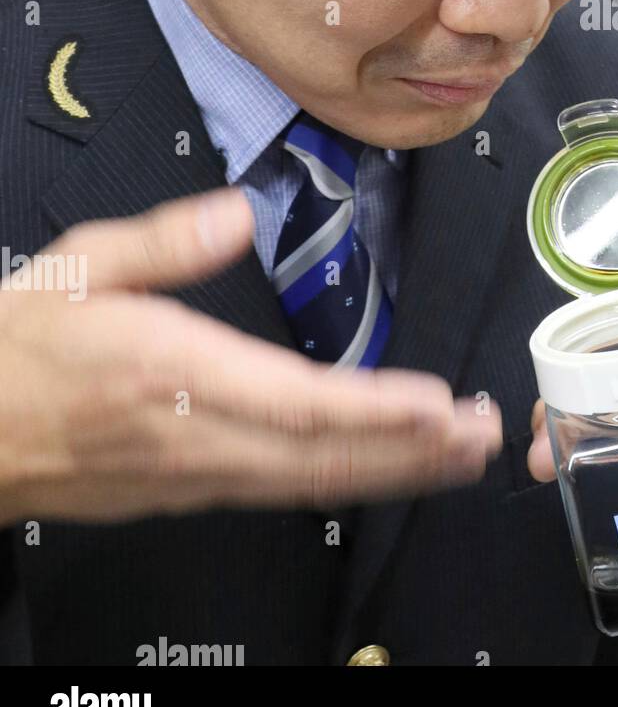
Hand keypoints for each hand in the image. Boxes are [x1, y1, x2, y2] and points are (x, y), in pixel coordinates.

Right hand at [0, 189, 501, 525]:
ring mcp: (192, 474)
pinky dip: (346, 480)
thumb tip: (238, 214)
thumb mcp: (79, 266)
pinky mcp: (187, 492)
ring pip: (310, 484)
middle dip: (413, 450)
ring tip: (458, 453)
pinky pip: (282, 491)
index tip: (436, 404)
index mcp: (170, 372)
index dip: (374, 410)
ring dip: (393, 471)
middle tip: (482, 433)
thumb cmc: (17, 347)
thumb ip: (165, 241)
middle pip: (322, 457)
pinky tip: (384, 468)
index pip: (295, 403)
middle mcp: (191, 435)